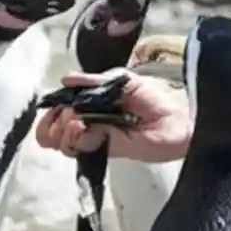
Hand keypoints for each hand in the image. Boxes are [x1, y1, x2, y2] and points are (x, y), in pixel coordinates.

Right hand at [34, 70, 191, 161]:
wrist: (180, 117)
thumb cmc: (155, 96)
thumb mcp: (121, 81)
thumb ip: (93, 81)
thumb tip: (65, 79)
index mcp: (91, 106)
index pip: (57, 113)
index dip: (50, 112)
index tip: (54, 105)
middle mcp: (89, 124)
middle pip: (51, 131)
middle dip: (52, 121)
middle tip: (68, 114)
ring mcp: (96, 139)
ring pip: (59, 142)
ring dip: (61, 129)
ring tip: (77, 121)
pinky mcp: (106, 151)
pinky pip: (78, 148)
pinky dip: (73, 137)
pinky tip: (82, 127)